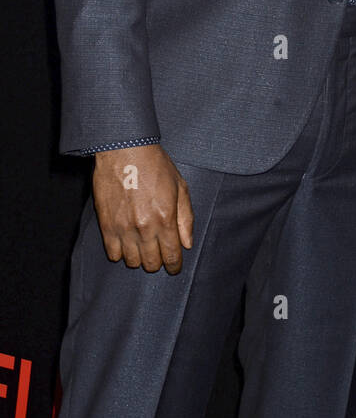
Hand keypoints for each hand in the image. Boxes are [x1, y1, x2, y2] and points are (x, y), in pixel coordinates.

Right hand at [92, 144, 193, 273]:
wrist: (125, 150)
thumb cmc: (155, 166)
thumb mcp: (180, 187)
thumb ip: (185, 218)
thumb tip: (187, 244)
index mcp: (165, 219)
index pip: (171, 256)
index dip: (175, 266)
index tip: (174, 267)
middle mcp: (145, 228)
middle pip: (151, 264)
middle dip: (158, 262)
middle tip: (158, 254)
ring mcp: (123, 228)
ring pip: (132, 262)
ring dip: (139, 258)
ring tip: (142, 247)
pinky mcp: (106, 225)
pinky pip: (112, 253)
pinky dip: (120, 253)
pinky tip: (126, 243)